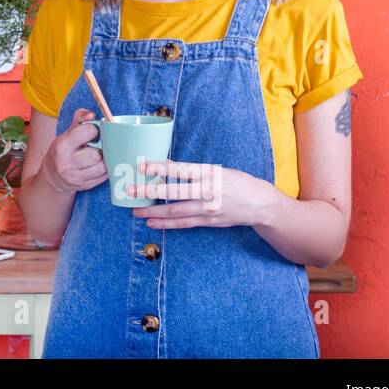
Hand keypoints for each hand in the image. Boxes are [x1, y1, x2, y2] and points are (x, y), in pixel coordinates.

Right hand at [40, 108, 107, 193]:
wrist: (53, 177)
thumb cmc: (62, 151)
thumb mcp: (66, 133)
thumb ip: (79, 119)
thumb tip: (91, 114)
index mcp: (62, 146)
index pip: (88, 132)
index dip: (93, 129)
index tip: (92, 131)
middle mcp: (67, 164)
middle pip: (95, 154)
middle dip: (99, 148)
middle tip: (97, 146)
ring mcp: (76, 177)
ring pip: (102, 167)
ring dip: (104, 159)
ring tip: (99, 155)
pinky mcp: (85, 186)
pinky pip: (104, 177)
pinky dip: (106, 169)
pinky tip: (100, 164)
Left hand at [128, 161, 279, 228]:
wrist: (259, 204)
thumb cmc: (235, 181)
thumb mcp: (215, 169)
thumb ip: (191, 170)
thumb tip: (166, 164)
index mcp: (209, 173)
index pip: (180, 170)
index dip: (159, 168)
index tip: (141, 166)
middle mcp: (207, 191)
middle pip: (173, 192)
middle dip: (149, 192)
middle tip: (129, 190)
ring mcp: (207, 208)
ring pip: (175, 211)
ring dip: (153, 212)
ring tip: (135, 211)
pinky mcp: (207, 221)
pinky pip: (183, 223)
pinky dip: (166, 224)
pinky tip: (152, 223)